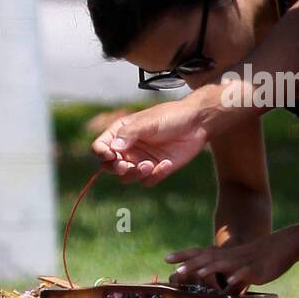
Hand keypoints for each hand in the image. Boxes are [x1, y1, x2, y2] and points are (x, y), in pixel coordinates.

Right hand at [92, 94, 210, 185]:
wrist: (198, 123)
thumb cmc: (171, 116)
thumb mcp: (148, 122)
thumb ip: (130, 134)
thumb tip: (113, 148)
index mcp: (120, 133)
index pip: (100, 146)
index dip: (101, 153)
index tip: (110, 154)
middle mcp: (128, 148)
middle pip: (110, 166)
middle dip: (115, 168)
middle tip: (125, 165)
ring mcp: (141, 160)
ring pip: (127, 178)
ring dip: (134, 174)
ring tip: (148, 165)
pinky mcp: (156, 170)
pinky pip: (147, 181)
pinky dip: (155, 175)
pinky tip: (167, 164)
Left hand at [165, 225, 298, 293]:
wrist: (284, 245)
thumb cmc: (261, 259)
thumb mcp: (242, 270)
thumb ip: (231, 282)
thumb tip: (223, 295)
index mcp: (225, 256)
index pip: (201, 253)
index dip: (184, 255)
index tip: (166, 258)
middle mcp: (230, 257)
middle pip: (208, 258)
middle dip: (191, 263)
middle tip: (175, 270)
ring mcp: (243, 263)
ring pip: (223, 264)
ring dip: (209, 268)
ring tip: (196, 273)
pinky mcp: (257, 269)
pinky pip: (246, 273)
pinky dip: (239, 276)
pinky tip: (231, 280)